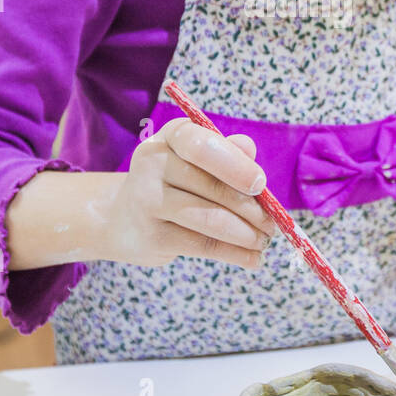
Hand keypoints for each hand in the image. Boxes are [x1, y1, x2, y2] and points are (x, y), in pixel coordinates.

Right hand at [108, 118, 277, 269]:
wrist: (123, 220)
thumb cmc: (174, 184)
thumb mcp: (197, 162)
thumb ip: (226, 152)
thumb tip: (249, 148)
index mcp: (169, 137)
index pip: (200, 144)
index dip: (235, 165)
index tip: (260, 184)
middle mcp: (152, 164)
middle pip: (213, 187)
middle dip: (253, 209)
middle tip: (273, 223)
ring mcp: (147, 201)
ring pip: (212, 219)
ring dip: (247, 234)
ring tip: (264, 240)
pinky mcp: (152, 236)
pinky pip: (204, 246)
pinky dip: (235, 253)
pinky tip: (252, 258)